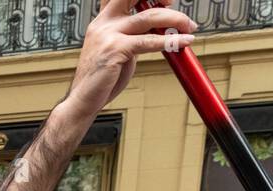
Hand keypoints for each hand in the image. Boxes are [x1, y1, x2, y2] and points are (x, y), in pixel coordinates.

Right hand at [64, 0, 194, 118]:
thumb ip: (134, 35)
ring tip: (189, 27)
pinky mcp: (115, 50)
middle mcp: (104, 23)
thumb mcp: (117, 48)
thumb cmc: (100, 78)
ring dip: (176, 19)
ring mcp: (108, 35)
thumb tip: (160, 27)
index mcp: (103, 20)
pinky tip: (182, 42)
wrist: (83, 99)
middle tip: (174, 4)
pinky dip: (170, 40)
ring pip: (149, 16)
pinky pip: (149, 41)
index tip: (165, 0)